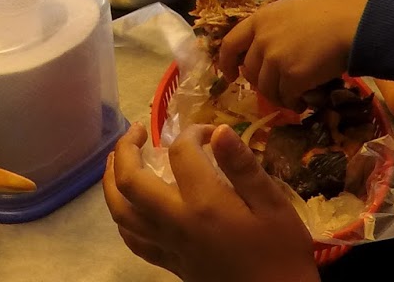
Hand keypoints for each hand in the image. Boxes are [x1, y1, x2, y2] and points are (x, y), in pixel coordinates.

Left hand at [103, 123, 317, 281]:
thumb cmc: (282, 253)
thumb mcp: (274, 205)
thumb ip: (243, 167)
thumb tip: (219, 130)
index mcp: (204, 204)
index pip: (181, 153)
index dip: (192, 132)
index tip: (209, 132)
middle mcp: (176, 223)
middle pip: (131, 181)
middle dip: (127, 148)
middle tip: (139, 130)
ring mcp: (169, 246)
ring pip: (121, 212)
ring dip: (111, 181)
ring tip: (117, 158)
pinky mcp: (170, 264)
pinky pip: (134, 240)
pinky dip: (122, 218)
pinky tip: (128, 204)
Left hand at [217, 0, 372, 108]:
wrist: (350, 20)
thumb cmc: (328, 12)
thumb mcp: (290, 12)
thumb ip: (274, 29)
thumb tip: (268, 52)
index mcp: (259, 20)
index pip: (229, 44)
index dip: (226, 63)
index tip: (230, 76)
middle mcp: (262, 39)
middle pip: (249, 71)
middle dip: (260, 84)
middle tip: (277, 88)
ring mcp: (275, 58)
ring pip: (265, 89)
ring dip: (278, 97)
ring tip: (294, 98)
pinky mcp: (291, 77)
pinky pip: (285, 98)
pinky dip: (293, 103)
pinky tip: (303, 102)